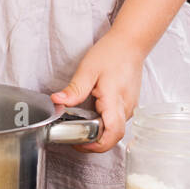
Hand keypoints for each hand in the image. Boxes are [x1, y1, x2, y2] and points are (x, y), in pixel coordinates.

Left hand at [50, 32, 144, 152]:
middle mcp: (125, 107)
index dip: (95, 145)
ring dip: (99, 133)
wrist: (131, 43)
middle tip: (75, 137)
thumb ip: (74, 90)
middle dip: (94, 142)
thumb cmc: (112, 53)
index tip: (78, 142)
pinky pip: (117, 121)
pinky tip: (93, 114)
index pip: (111, 134)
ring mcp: (130, 107)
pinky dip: (105, 124)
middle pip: (113, 137)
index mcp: (114, 100)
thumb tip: (58, 102)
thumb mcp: (88, 69)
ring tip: (81, 125)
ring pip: (115, 130)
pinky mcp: (129, 104)